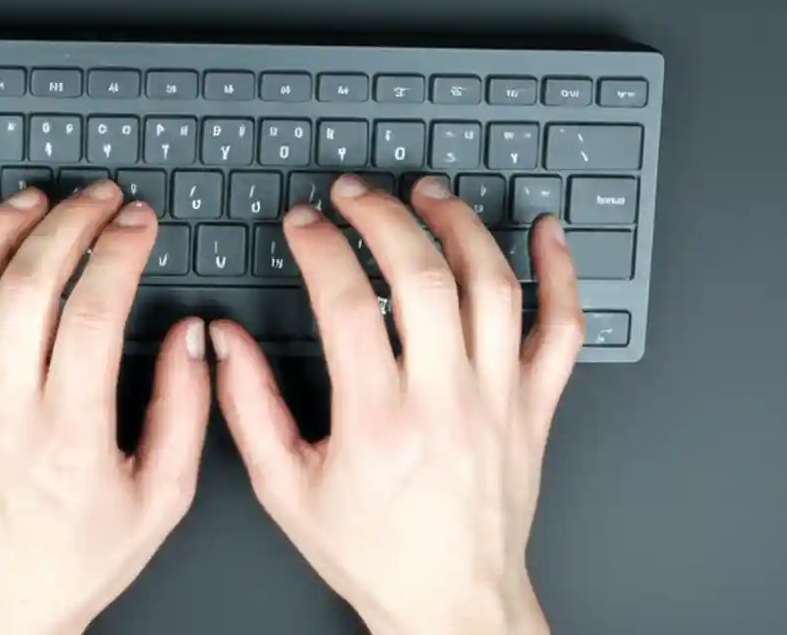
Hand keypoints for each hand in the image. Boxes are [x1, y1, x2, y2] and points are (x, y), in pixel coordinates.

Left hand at [0, 181, 209, 634]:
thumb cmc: (74, 558)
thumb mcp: (161, 498)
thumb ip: (184, 411)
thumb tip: (193, 338)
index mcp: (69, 432)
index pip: (93, 310)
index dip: (121, 250)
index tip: (139, 222)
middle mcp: (2, 410)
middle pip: (27, 285)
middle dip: (69, 222)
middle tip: (98, 199)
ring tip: (31, 201)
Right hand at [212, 174, 581, 634]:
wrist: (453, 604)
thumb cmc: (374, 553)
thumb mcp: (287, 490)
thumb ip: (247, 408)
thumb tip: (223, 342)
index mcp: (377, 421)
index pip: (345, 301)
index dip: (318, 246)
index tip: (302, 223)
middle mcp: (445, 401)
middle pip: (422, 276)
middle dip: (382, 216)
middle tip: (355, 193)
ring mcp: (499, 401)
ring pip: (492, 287)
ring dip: (460, 227)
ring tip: (428, 194)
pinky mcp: (536, 408)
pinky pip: (563, 330)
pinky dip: (561, 274)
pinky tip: (547, 233)